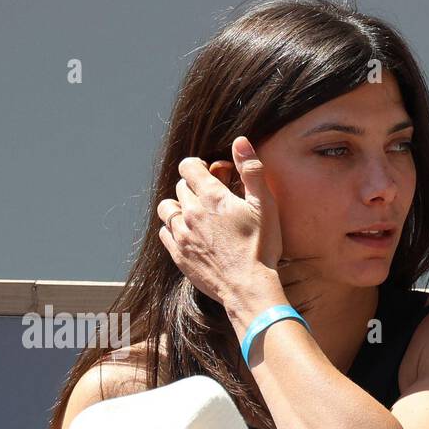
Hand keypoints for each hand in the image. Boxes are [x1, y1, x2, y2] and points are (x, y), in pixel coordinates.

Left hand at [156, 136, 284, 316]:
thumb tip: (240, 141)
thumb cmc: (261, 247)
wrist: (248, 287)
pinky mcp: (177, 255)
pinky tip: (189, 235)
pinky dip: (173, 229)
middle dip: (192, 187)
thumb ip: (252, 170)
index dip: (197, 166)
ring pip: (167, 209)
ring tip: (195, 216)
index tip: (208, 174)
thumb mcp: (264, 205)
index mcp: (211, 197)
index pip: (188, 167)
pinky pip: (164, 233)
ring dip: (178, 207)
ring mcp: (181, 235)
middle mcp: (190, 213)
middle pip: (180, 187)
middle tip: (210, 199)